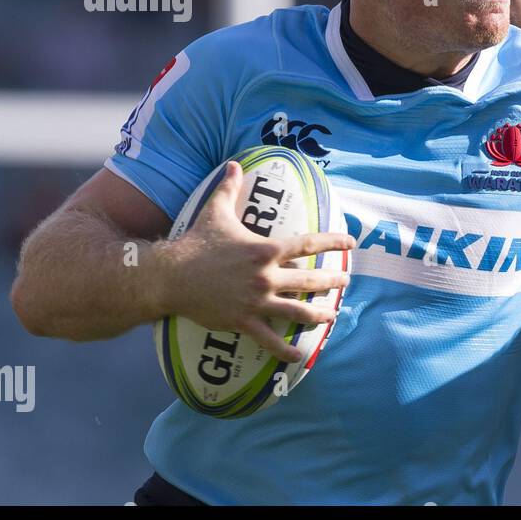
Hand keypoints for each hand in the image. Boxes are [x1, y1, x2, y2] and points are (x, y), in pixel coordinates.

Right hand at [157, 162, 354, 362]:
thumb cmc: (195, 243)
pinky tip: (299, 356)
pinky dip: (285, 350)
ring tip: (333, 315)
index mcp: (265, 250)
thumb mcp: (215, 211)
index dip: (333, 242)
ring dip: (320, 314)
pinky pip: (269, 340)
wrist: (169, 275)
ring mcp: (256, 301)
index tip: (351, 242)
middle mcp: (266, 276)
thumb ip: (228, 187)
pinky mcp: (243, 321)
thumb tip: (234, 164)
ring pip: (298, 311)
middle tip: (346, 282)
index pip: (309, 244)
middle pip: (310, 281)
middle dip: (333, 281)